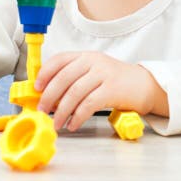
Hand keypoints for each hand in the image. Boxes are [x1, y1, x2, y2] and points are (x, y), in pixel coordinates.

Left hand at [34, 51, 164, 130]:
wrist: (144, 85)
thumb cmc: (115, 82)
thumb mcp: (94, 72)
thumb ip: (74, 78)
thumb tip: (48, 96)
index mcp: (86, 56)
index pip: (59, 59)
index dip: (45, 73)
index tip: (36, 88)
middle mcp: (94, 61)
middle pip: (64, 77)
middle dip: (49, 96)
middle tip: (42, 110)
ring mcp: (104, 74)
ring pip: (74, 92)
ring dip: (62, 111)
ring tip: (57, 123)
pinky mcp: (112, 90)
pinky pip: (89, 104)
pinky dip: (77, 116)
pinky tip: (73, 124)